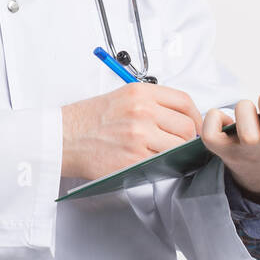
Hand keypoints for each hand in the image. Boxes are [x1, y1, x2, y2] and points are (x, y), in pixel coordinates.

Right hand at [61, 84, 203, 181]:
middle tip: (181, 145)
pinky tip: (154, 163)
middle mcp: (142, 111)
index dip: (196, 116)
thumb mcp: (121, 97)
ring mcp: (139, 136)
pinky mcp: (134, 159)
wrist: (63, 137)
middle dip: (189, 139)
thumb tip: (179, 118)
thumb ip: (151, 104)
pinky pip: (162, 164)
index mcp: (140, 93)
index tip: (195, 126)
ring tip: (166, 155)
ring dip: (177, 154)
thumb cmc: (89, 119)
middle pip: (187, 127)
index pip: (184, 102)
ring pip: (179, 148)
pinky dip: (163, 166)